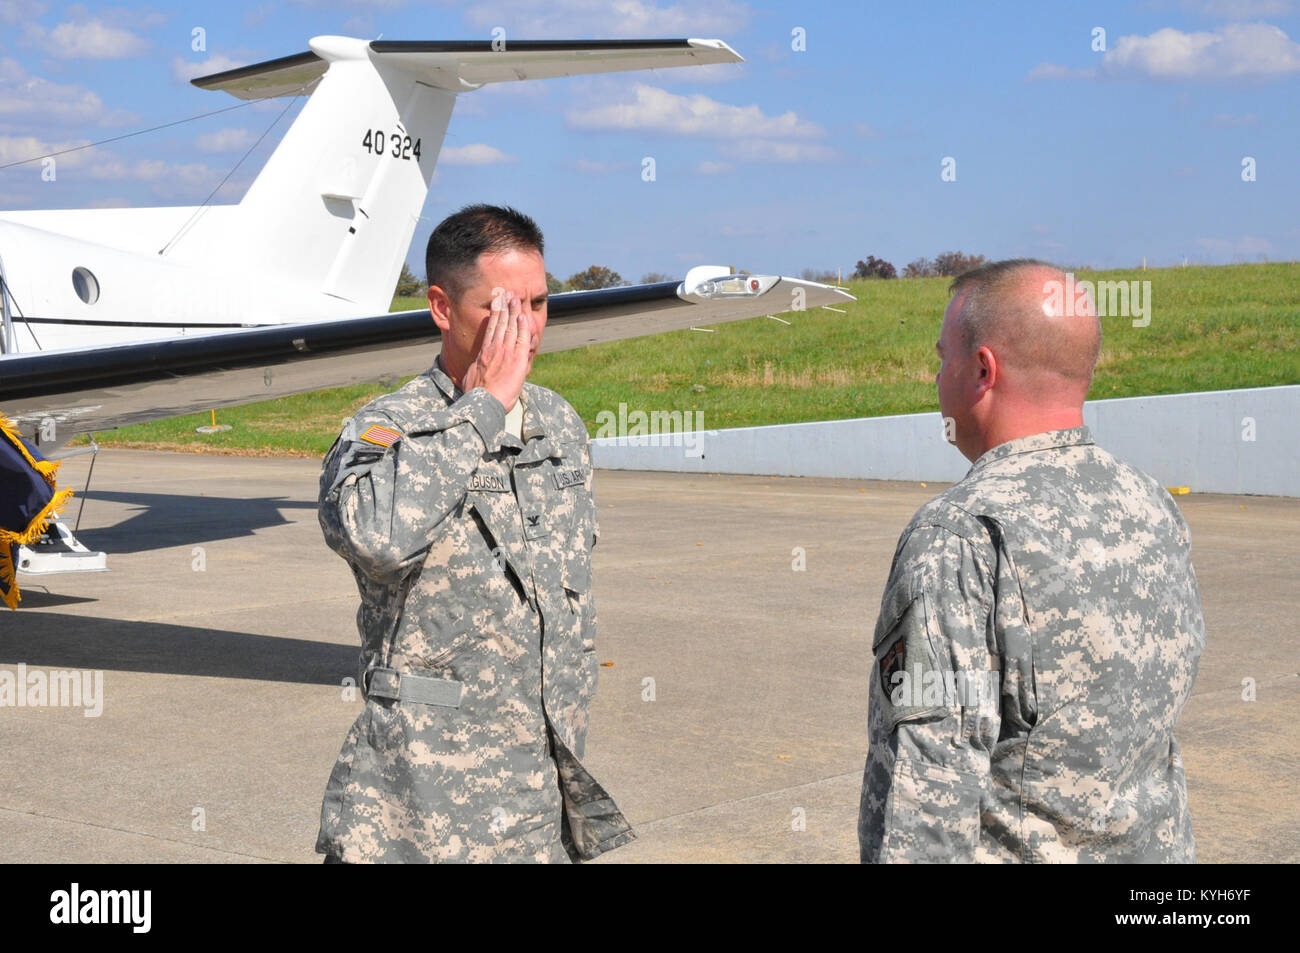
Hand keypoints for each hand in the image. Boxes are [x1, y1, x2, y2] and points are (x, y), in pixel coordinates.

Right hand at [462, 288, 531, 410]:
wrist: (484, 402)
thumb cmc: (476, 395)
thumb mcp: (471, 377)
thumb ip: (477, 370)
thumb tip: (476, 371)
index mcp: (484, 352)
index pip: (490, 329)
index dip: (494, 314)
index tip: (496, 303)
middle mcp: (494, 348)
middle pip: (500, 323)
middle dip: (504, 307)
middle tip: (506, 294)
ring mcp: (506, 352)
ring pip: (511, 327)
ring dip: (513, 312)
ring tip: (515, 298)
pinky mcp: (518, 359)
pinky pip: (522, 339)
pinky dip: (522, 327)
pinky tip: (523, 316)